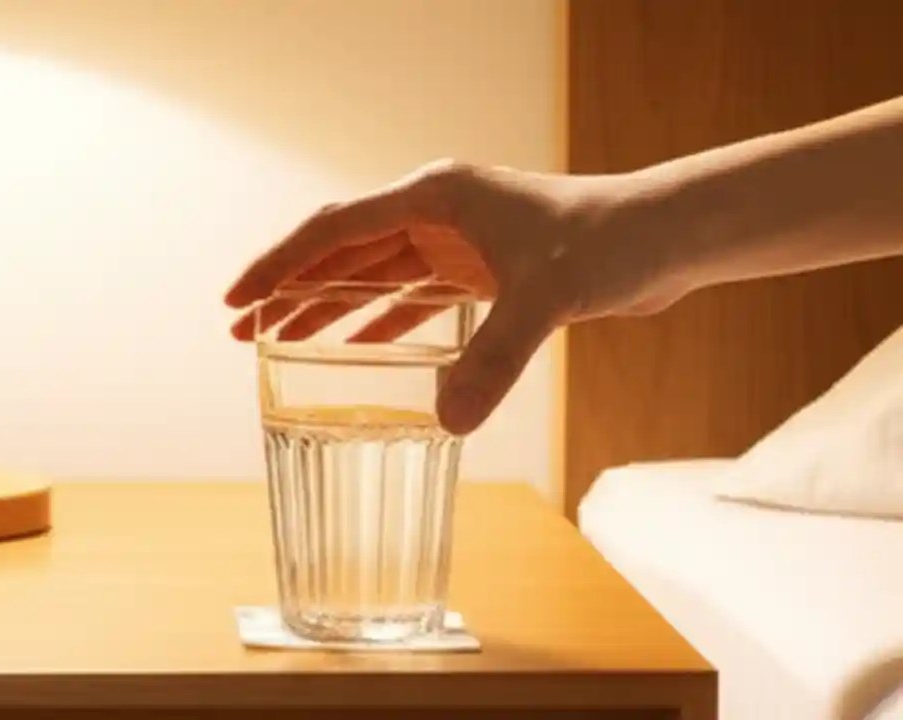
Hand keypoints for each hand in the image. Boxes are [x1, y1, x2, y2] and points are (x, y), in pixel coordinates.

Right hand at [225, 161, 685, 434]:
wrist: (666, 237)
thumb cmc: (610, 239)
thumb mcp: (546, 296)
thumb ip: (494, 359)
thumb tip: (448, 425)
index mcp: (435, 196)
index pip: (335, 228)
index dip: (280, 264)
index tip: (237, 298)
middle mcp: (438, 213)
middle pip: (343, 251)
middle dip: (291, 289)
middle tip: (240, 328)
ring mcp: (458, 242)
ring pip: (373, 276)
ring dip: (327, 307)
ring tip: (277, 340)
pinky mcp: (482, 271)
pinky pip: (413, 297)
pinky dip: (379, 322)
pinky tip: (352, 348)